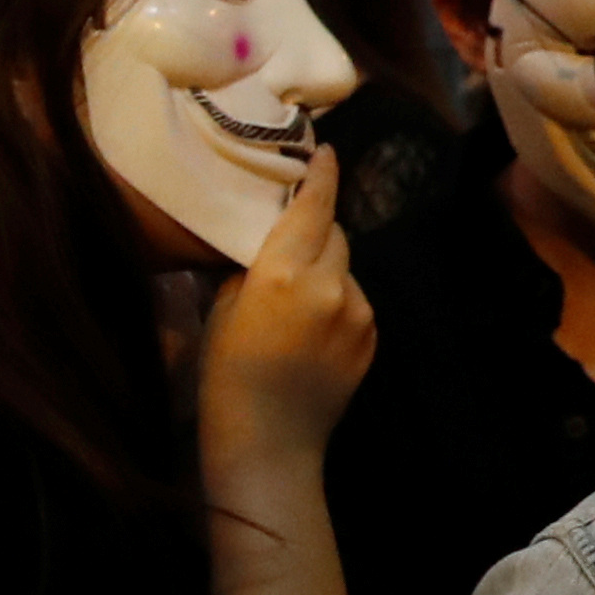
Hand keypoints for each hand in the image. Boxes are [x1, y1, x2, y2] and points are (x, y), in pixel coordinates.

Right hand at [198, 143, 375, 474]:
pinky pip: (355, 301)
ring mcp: (359, 312)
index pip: (312, 207)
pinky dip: (336, 304)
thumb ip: (250, 271)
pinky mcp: (373, 336)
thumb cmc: (225, 379)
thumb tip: (265, 246)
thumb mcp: (222, 313)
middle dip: (315, 231)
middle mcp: (331, 284)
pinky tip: (309, 334)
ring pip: (346, 269)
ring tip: (293, 306)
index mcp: (283, 273)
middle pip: (334, 233)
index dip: (320, 174)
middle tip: (287, 245)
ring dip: (325, 272)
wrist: (269, 444)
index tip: (324, 150)